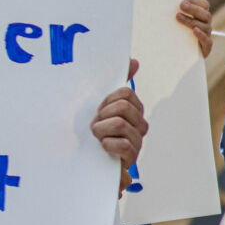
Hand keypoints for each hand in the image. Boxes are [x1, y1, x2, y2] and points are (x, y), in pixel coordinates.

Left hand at [93, 59, 148, 185]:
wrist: (85, 163)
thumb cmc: (94, 133)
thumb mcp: (102, 106)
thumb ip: (119, 83)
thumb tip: (134, 61)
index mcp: (134, 111)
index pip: (126, 93)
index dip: (107, 100)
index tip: (98, 110)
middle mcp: (139, 126)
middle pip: (123, 106)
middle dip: (103, 115)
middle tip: (95, 126)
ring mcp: (137, 143)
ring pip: (120, 123)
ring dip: (102, 131)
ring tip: (97, 139)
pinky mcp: (130, 160)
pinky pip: (122, 145)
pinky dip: (109, 145)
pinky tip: (103, 148)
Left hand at [176, 0, 212, 57]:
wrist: (180, 57)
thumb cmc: (176, 36)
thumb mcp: (176, 23)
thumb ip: (176, 13)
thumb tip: (162, 3)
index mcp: (201, 16)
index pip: (204, 5)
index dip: (195, 2)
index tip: (183, 1)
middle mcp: (206, 25)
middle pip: (206, 14)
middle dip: (193, 9)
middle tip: (181, 6)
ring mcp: (206, 36)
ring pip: (205, 26)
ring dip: (191, 20)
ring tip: (178, 17)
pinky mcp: (206, 48)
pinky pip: (207, 40)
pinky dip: (200, 34)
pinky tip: (193, 30)